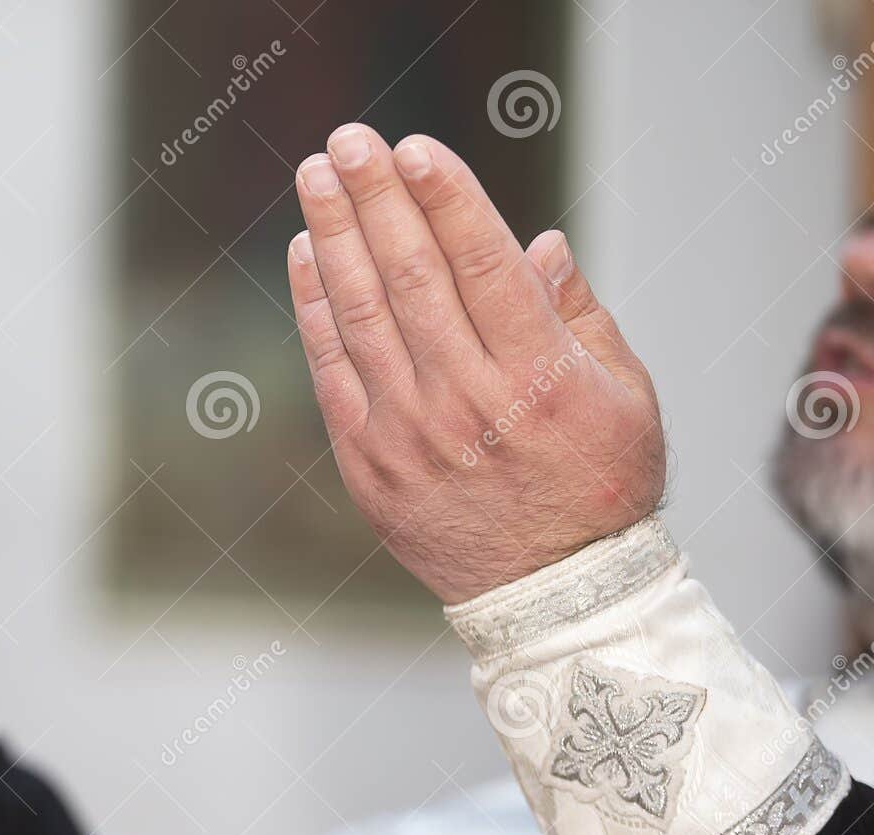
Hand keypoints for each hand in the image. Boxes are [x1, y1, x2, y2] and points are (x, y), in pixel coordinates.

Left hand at [287, 125, 663, 603]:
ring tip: (316, 178)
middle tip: (347, 142)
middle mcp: (467, 399)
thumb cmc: (598, 489)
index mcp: (539, 376)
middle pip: (410, 276)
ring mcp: (409, 433)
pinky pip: (331, 370)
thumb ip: (579, 315)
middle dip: (374, 199)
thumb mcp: (626, 397)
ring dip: (334, 237)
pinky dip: (314, 308)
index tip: (412, 148)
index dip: (443, 198)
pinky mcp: (367, 462)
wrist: (552, 595)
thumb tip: (535, 244)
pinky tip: (307, 255)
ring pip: (361, 315)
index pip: (481, 263)